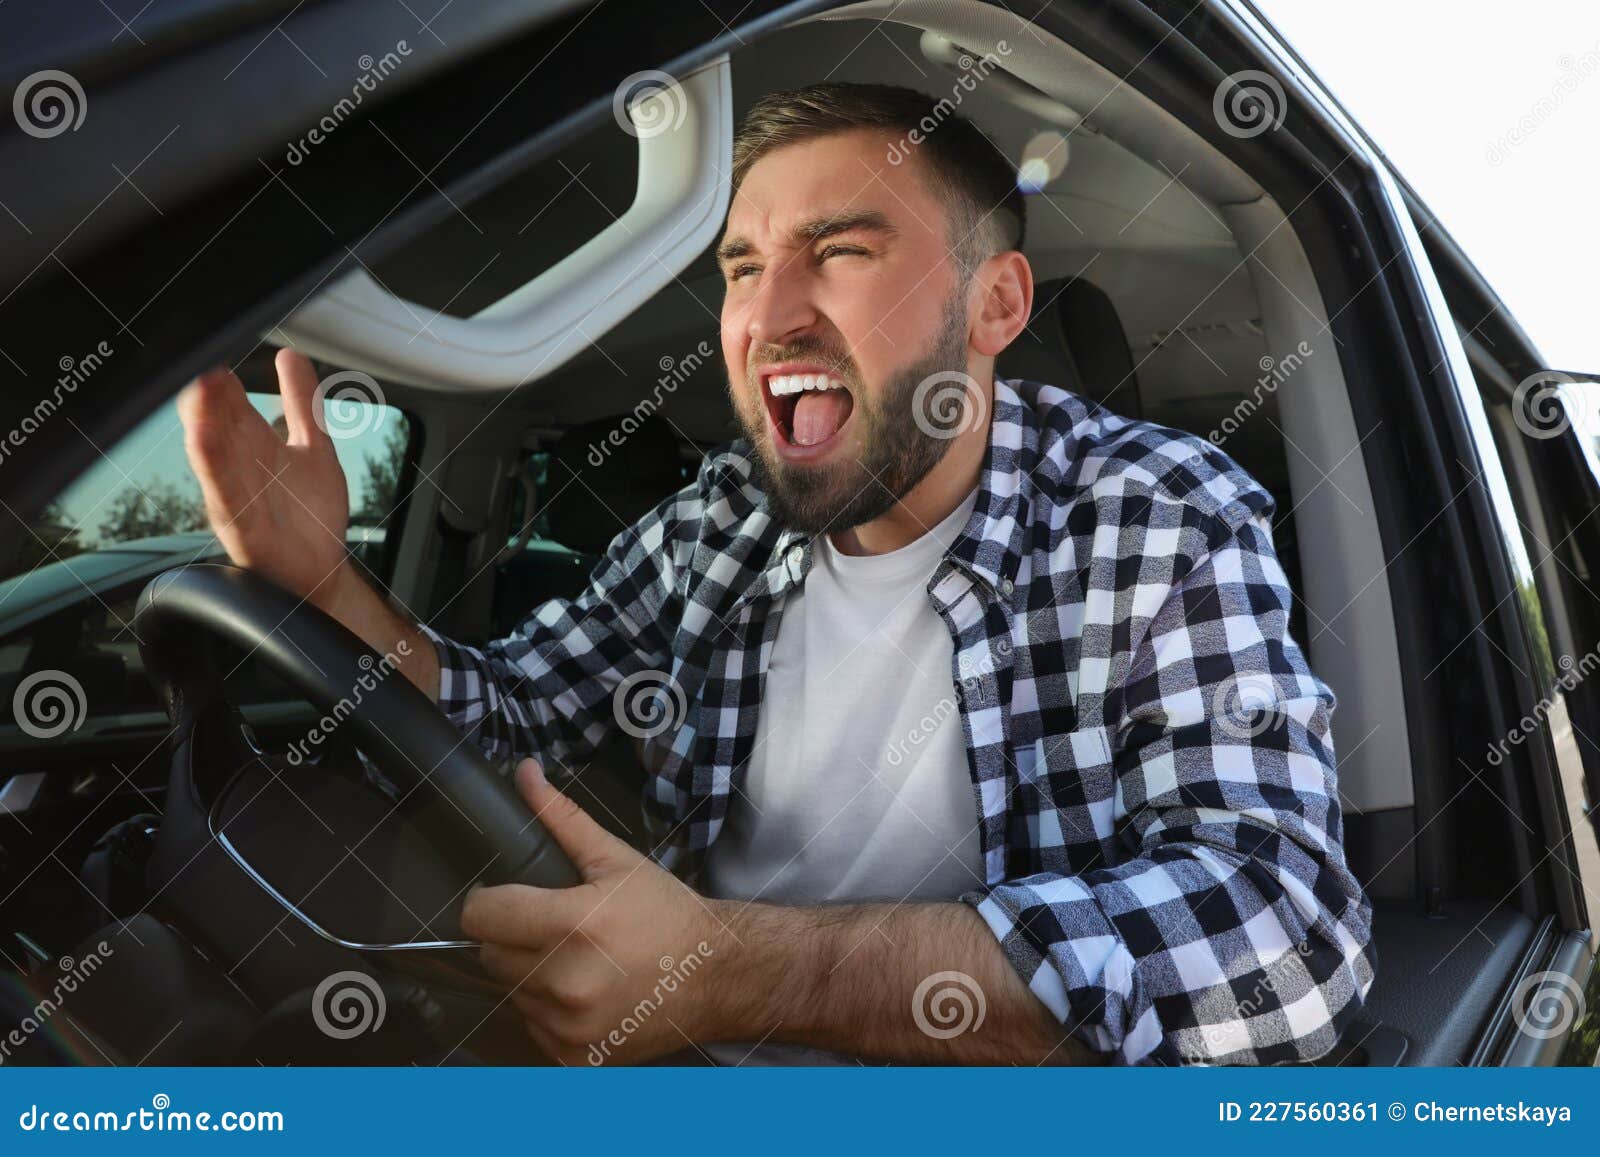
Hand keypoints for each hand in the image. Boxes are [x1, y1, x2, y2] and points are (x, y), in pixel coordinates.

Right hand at [178, 348, 351, 609]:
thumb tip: (290, 355)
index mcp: (252, 447)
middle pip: (217, 425)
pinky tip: (208, 449)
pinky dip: (218, 476)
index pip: (229, 403)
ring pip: (215, 460)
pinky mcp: (244, 531)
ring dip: (205, 429)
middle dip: (208, 397)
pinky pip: (226, 500)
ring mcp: (238, 499)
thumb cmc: (308, 513)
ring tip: (199, 397)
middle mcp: (239, 469)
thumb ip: (301, 403)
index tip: (212, 345)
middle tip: (201, 362)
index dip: (222, 377)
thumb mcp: (312, 448)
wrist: (321, 571)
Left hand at [463, 759, 724, 1065]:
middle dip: (513, 938)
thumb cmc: (665, 912)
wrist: (715, 975)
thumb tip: (523, 772)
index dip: (489, 903)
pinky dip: (549, 1012)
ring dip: (531, 976)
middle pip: (490, 956)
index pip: (480, 917)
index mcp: (572, 924)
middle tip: (555, 929)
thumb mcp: (615, 859)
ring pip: (510, 994)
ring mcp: (568, 1026)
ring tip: (575, 961)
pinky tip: (584, 995)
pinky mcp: (575, 1058)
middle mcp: (565, 981)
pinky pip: (532, 1029)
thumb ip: (562, 818)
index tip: (509, 901)